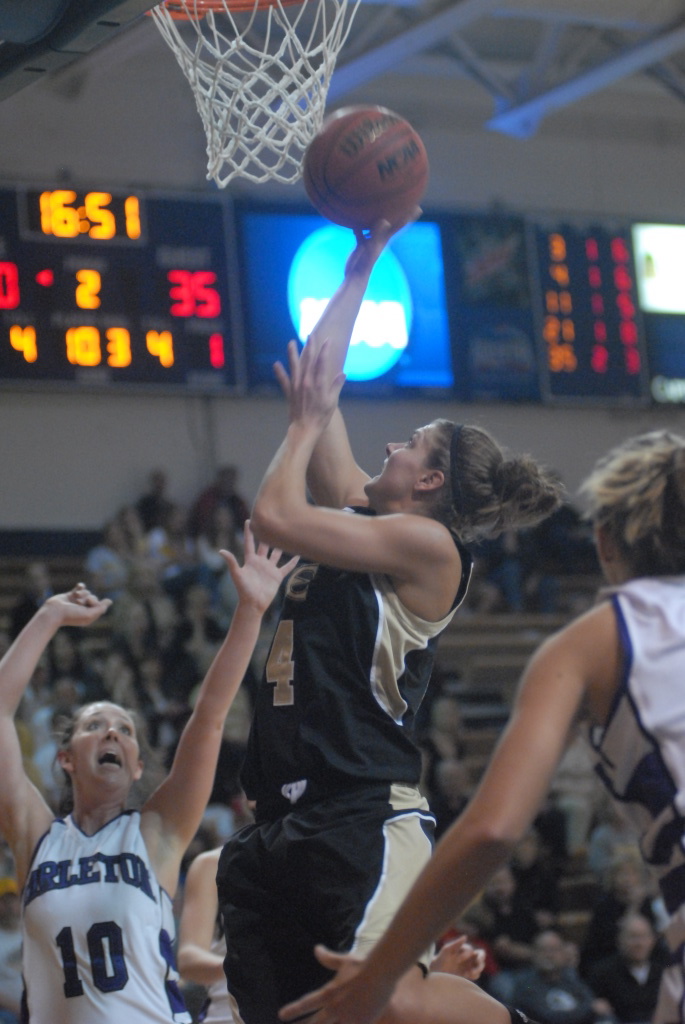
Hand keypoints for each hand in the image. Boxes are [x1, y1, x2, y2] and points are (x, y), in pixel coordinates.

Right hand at [44, 584, 111, 626]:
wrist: (53, 612)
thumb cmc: (71, 615)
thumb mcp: (89, 614)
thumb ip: (101, 608)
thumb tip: (110, 601)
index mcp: (89, 615)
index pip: (100, 605)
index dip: (96, 602)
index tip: (89, 604)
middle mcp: (84, 609)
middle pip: (93, 597)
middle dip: (88, 598)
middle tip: (79, 603)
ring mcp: (77, 602)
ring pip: (87, 592)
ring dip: (81, 594)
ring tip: (74, 600)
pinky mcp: (71, 595)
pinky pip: (80, 588)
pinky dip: (80, 587)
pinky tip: (79, 587)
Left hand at [221, 520, 297, 612]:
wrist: (253, 604)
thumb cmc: (243, 590)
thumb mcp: (237, 574)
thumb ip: (231, 562)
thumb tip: (221, 551)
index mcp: (250, 560)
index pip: (249, 543)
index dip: (249, 532)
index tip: (249, 520)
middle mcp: (260, 562)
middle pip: (264, 545)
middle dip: (267, 535)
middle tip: (271, 522)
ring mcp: (269, 568)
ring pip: (276, 554)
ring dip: (281, 546)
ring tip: (286, 535)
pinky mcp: (277, 576)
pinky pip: (287, 567)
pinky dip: (293, 562)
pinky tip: (299, 554)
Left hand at [275, 337, 345, 430]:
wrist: (305, 429)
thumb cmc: (321, 417)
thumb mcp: (332, 402)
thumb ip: (336, 386)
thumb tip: (342, 374)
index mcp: (318, 384)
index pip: (322, 362)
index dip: (325, 350)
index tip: (327, 340)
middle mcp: (306, 382)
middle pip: (308, 361)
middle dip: (310, 347)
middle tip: (310, 335)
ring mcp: (296, 387)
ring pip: (294, 366)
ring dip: (292, 354)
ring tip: (290, 343)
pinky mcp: (289, 393)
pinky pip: (283, 380)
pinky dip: (279, 372)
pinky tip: (276, 364)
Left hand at [279, 946, 393, 1023]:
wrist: (381, 973)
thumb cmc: (363, 966)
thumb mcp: (344, 961)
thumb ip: (329, 959)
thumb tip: (316, 949)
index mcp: (329, 993)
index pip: (307, 1003)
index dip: (294, 1010)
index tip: (281, 1015)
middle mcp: (335, 1008)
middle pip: (316, 1023)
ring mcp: (348, 1018)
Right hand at [344, 209, 420, 278]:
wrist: (356, 275)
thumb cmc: (365, 263)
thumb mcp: (372, 246)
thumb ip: (377, 234)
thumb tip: (384, 221)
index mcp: (386, 239)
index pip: (400, 225)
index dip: (409, 217)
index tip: (418, 208)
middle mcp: (380, 239)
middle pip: (392, 224)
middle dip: (398, 215)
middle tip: (407, 204)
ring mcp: (371, 242)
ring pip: (376, 227)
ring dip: (377, 219)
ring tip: (379, 209)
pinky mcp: (362, 245)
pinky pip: (361, 232)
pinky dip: (359, 226)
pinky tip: (354, 220)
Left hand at [429, 937, 485, 980]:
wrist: (437, 972)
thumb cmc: (441, 958)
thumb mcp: (447, 950)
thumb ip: (456, 943)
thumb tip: (465, 937)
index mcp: (464, 949)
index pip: (471, 950)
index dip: (467, 954)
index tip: (458, 959)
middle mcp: (469, 957)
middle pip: (481, 956)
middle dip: (481, 960)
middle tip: (477, 963)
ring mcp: (470, 966)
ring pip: (481, 966)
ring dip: (478, 969)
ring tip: (470, 973)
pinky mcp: (469, 974)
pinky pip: (477, 975)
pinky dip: (474, 975)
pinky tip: (466, 976)